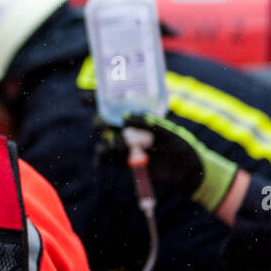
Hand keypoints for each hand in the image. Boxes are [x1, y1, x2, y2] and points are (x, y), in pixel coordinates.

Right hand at [100, 113, 237, 212]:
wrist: (187, 172)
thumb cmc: (181, 145)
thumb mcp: (168, 131)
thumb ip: (149, 124)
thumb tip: (125, 117)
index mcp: (138, 117)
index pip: (115, 105)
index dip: (97, 100)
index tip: (83, 97)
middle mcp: (128, 130)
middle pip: (103, 121)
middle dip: (99, 120)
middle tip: (105, 123)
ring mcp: (124, 146)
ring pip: (104, 139)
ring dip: (107, 140)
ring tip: (123, 146)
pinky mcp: (124, 162)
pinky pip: (106, 157)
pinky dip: (102, 155)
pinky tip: (104, 154)